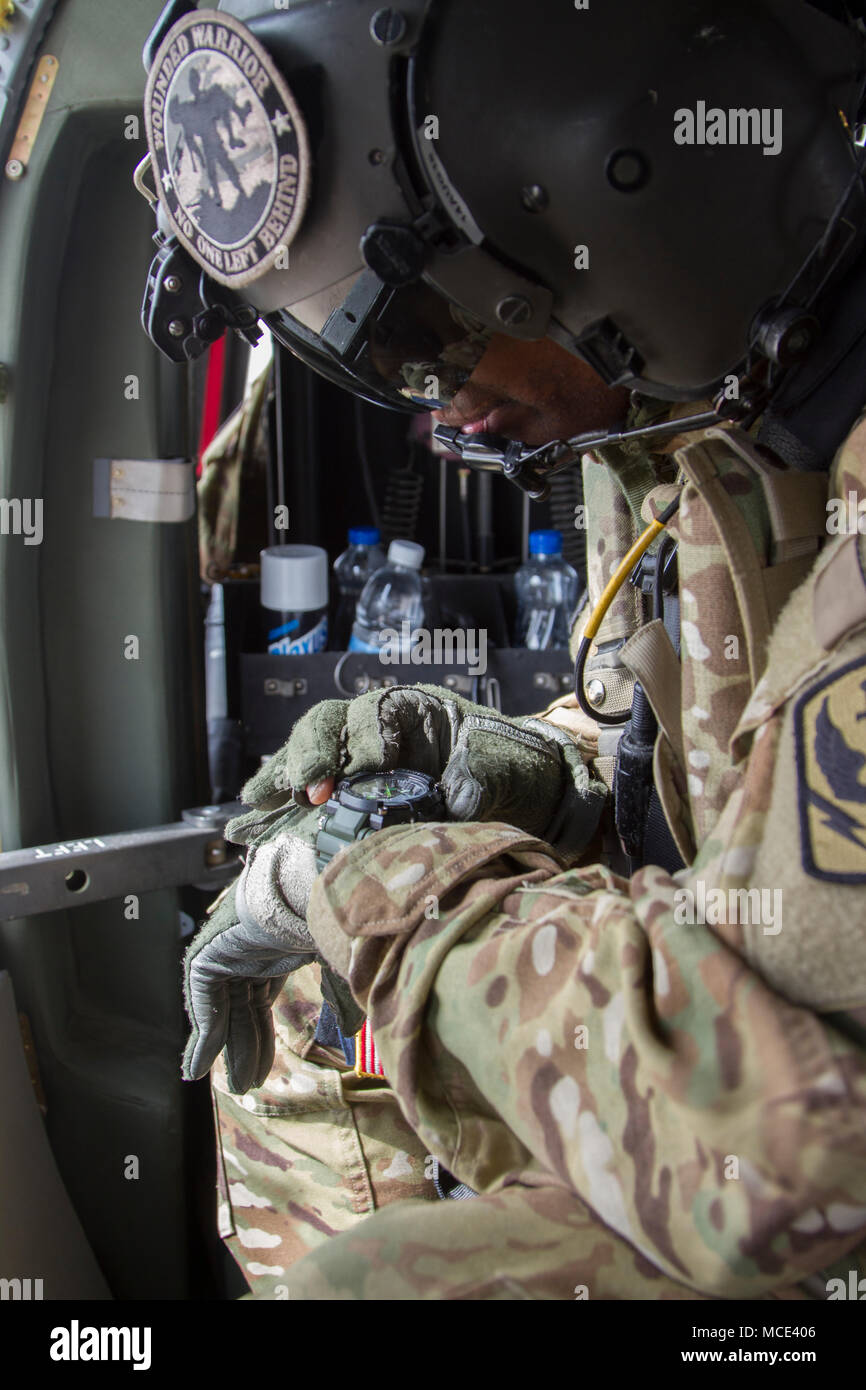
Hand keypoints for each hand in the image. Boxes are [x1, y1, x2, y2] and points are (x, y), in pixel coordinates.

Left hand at [182, 802, 361, 1093]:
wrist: (321, 878)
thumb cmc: (338, 910)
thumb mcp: (343, 961)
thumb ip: (342, 996)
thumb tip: (354, 1030)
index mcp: (278, 945)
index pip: (262, 999)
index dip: (262, 1036)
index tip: (263, 1071)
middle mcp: (251, 948)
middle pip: (244, 1007)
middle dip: (247, 1047)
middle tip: (248, 1084)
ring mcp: (229, 947)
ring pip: (224, 1008)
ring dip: (227, 1047)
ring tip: (235, 1085)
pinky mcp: (213, 948)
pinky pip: (203, 998)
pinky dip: (203, 1032)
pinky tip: (199, 1065)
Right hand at [242, 684, 605, 860]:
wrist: (529, 791)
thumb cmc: (517, 767)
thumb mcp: (509, 766)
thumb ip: (483, 774)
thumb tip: (457, 795)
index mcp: (417, 710)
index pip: (373, 713)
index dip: (355, 745)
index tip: (346, 782)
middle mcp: (383, 728)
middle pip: (329, 726)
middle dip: (309, 755)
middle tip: (303, 793)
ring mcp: (365, 759)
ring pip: (312, 754)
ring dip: (283, 776)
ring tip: (254, 802)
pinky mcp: (358, 791)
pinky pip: (313, 788)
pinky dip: (285, 799)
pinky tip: (255, 815)